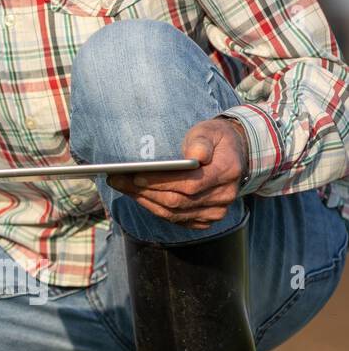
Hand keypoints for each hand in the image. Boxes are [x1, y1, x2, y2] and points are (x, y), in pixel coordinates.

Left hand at [107, 118, 248, 229]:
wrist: (233, 155)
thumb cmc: (214, 140)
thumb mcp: (210, 131)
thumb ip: (201, 141)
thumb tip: (194, 155)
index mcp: (226, 172)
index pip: (190, 184)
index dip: (161, 183)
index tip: (135, 176)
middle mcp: (223, 196)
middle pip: (177, 201)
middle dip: (143, 191)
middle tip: (117, 179)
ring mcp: (215, 211)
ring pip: (173, 213)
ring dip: (144, 200)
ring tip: (121, 186)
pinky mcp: (205, 219)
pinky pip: (175, 219)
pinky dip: (154, 208)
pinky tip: (137, 196)